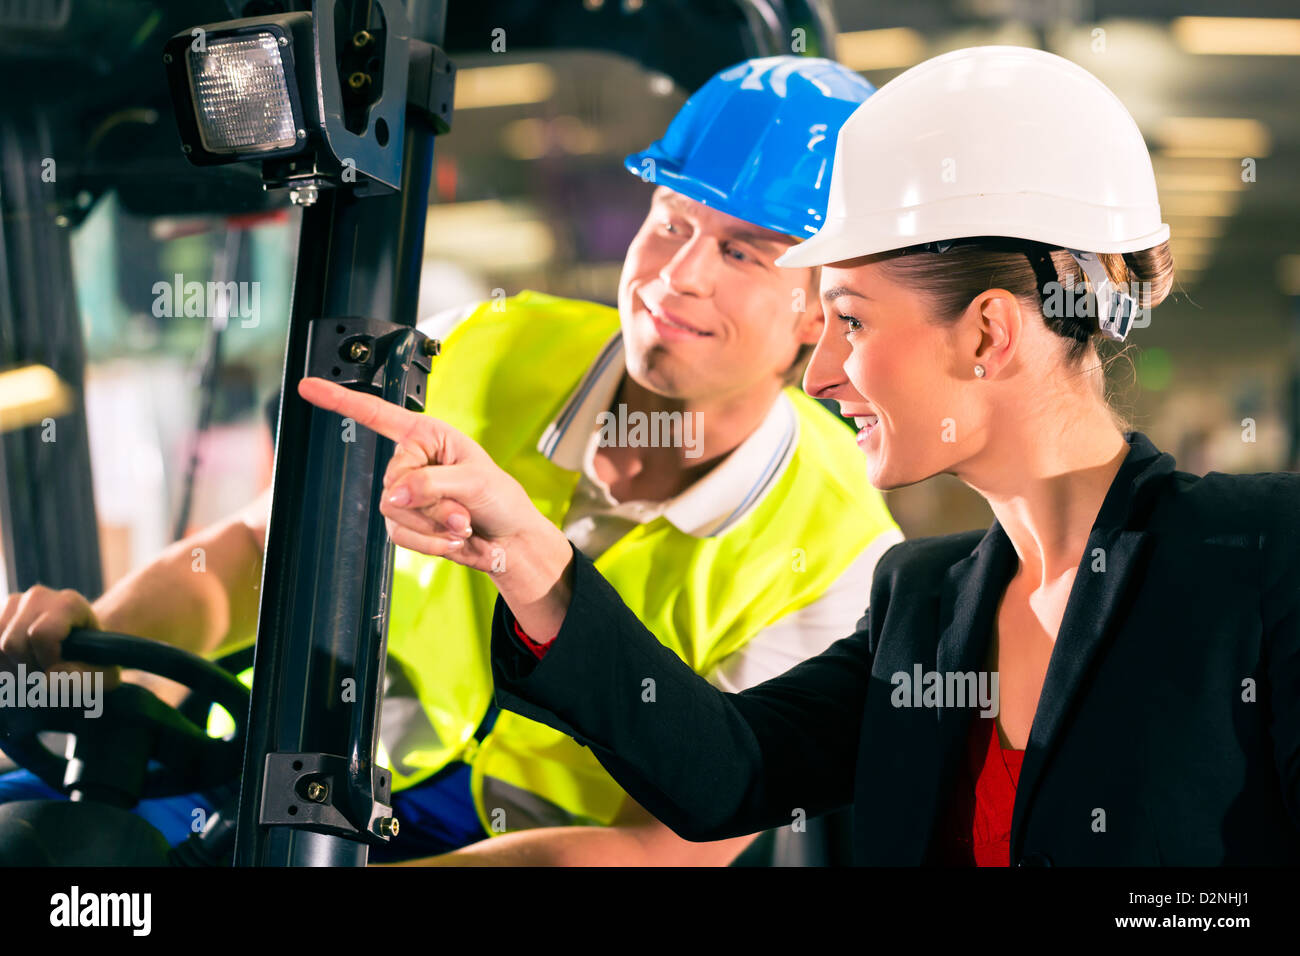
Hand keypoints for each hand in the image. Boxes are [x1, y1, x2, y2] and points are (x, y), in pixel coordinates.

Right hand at [0, 586, 119, 688]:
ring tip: (32, 669)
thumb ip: (82, 678)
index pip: (41, 635)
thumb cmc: (94, 661)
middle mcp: (39, 596)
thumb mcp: (101, 675)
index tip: (59, 670)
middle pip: (12, 643)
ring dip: (9, 668)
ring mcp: (14, 602)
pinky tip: (17, 665)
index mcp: (69, 604)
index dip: (46, 661)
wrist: (81, 648)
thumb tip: (46, 681)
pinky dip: (0, 663)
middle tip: (44, 675)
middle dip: (26, 669)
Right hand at [296, 377, 544, 573]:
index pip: (376, 415)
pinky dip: (432, 543)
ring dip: (434, 526)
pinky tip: (454, 539)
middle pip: (393, 483)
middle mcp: (411, 462)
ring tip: (463, 525)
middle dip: (432, 506)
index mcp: (426, 436)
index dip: (341, 400)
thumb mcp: (474, 480)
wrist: (508, 538)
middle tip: (463, 514)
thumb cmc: (499, 498)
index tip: (308, 386)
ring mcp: (406, 495)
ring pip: (394, 513)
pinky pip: (401, 536)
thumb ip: (432, 483)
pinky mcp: (406, 524)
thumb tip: (394, 494)